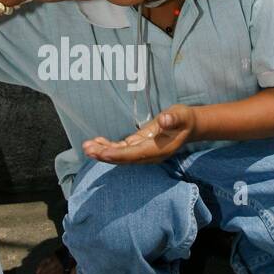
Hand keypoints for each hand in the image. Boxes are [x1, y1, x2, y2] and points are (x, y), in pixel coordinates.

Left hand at [83, 105, 197, 163]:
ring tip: (86, 146)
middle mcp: (147, 155)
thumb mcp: (181, 115)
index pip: (134, 154)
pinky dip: (107, 147)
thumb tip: (165, 119)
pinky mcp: (137, 146)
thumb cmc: (184, 120)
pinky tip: (95, 143)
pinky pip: (120, 149)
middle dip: (105, 155)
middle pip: (123, 158)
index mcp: (158, 150)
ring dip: (102, 151)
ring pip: (119, 155)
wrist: (187, 126)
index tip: (103, 153)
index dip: (118, 154)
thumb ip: (173, 118)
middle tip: (88, 149)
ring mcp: (141, 152)